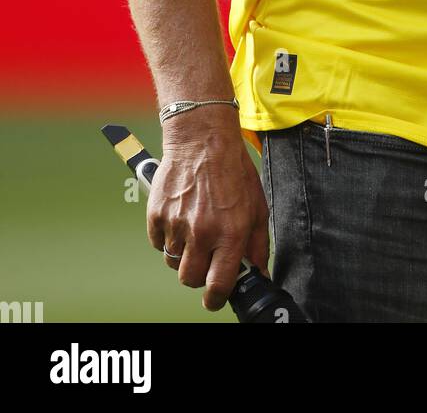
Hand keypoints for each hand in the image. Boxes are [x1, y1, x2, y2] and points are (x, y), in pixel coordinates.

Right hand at [147, 116, 270, 311]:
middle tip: (206, 258)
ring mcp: (177, 224)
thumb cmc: (233, 169)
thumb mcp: (257, 205)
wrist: (203, 138)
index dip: (216, 298)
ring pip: (173, 262)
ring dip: (183, 254)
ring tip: (194, 229)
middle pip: (191, 279)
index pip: (219, 285)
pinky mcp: (157, 214)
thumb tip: (259, 272)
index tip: (215, 298)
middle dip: (199, 274)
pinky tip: (180, 217)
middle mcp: (203, 232)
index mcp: (231, 233)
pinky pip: (158, 243)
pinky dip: (167, 237)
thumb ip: (259, 243)